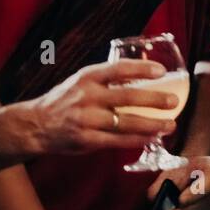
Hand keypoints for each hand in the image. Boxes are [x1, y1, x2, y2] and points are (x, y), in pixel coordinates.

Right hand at [25, 59, 179, 156]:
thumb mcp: (81, 81)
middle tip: (175, 101)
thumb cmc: (65, 100)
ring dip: (152, 125)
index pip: (118, 68)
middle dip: (154, 99)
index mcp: (87, 77)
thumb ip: (106, 79)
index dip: (142, 69)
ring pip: (126, 122)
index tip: (162, 71)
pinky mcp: (86, 139)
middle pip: (127, 97)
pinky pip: (117, 141)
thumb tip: (143, 77)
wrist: (35, 124)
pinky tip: (151, 138)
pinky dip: (137, 140)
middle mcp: (87, 96)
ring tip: (170, 125)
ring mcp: (87, 119)